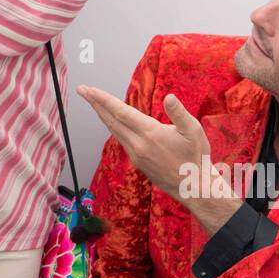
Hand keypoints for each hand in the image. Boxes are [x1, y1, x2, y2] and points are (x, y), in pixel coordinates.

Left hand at [77, 87, 215, 201]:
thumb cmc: (196, 157)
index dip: (103, 99)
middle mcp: (138, 145)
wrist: (194, 188)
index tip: (90, 89)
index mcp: (150, 134)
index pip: (120, 112)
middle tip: (82, 89)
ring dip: (102, 115)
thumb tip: (169, 97)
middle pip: (111, 120)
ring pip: (114, 131)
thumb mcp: (194, 131)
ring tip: (93, 101)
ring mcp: (135, 155)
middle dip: (95, 103)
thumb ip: (179, 113)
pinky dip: (113, 126)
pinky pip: (121, 140)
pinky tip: (112, 121)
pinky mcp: (137, 162)